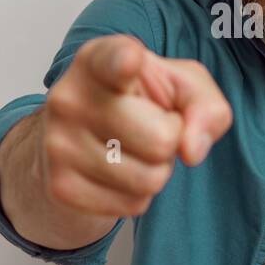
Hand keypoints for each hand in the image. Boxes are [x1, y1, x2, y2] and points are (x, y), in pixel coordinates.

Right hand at [37, 34, 232, 216]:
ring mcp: (59, 144)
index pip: (114, 60)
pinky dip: (138, 194)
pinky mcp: (61, 186)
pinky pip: (133, 204)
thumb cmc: (136, 102)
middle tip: (151, 126)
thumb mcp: (180, 86)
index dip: (126, 62)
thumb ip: (205, 105)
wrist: (78, 140)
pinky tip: (119, 169)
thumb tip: (191, 150)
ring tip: (133, 148)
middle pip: (161, 139)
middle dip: (171, 140)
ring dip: (157, 170)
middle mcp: (70, 98)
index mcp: (98, 59)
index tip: (130, 61)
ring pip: (150, 179)